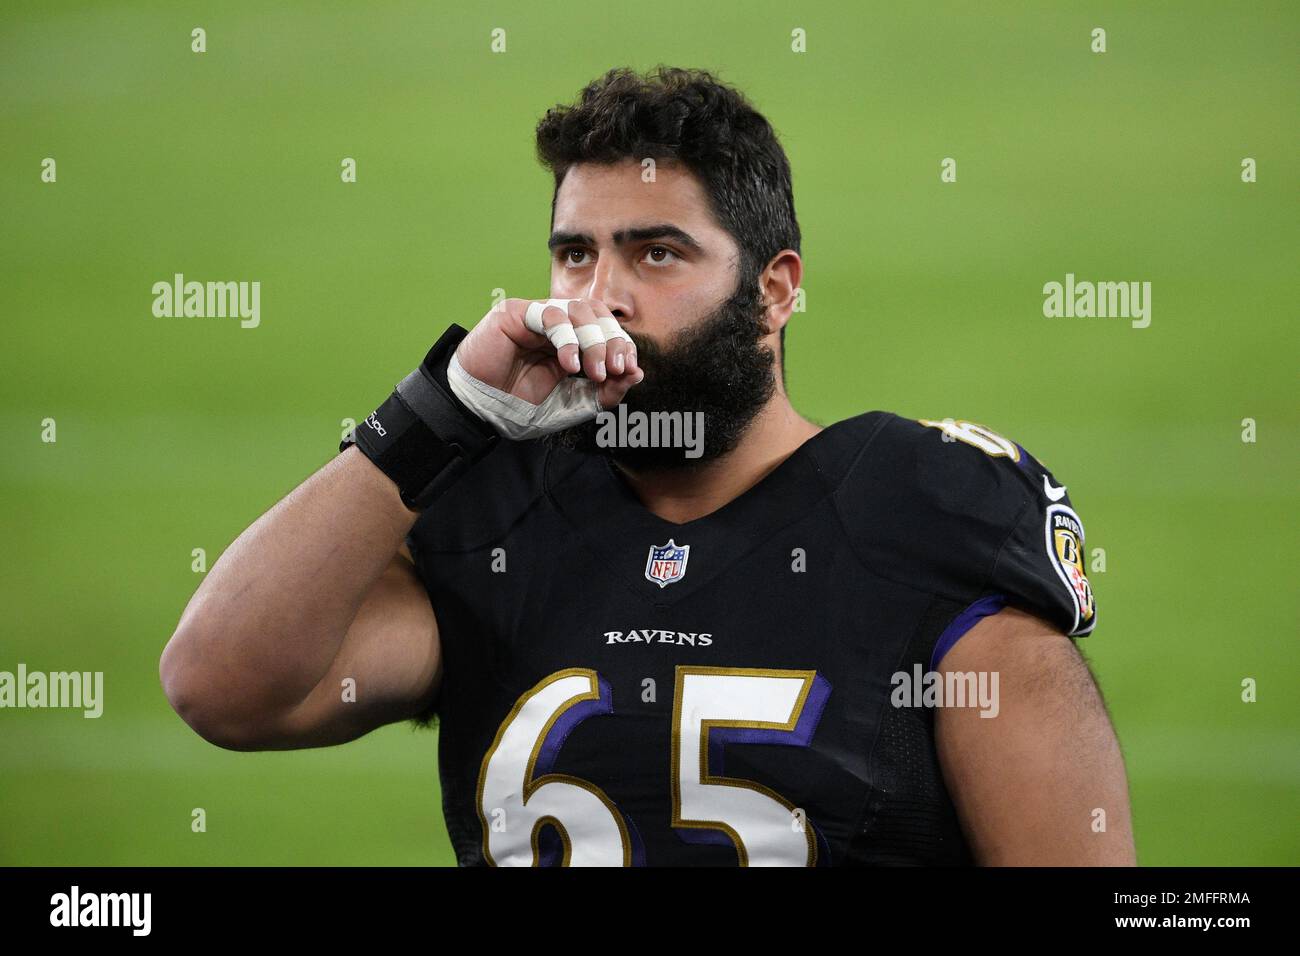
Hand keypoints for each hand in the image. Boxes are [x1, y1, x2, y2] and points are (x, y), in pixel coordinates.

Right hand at [454, 298, 643, 410]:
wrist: (480, 412)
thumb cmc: (520, 408)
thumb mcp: (572, 406)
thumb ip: (604, 393)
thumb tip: (638, 373)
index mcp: (572, 342)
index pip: (607, 330)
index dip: (622, 345)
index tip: (628, 370)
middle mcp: (557, 325)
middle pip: (599, 315)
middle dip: (612, 342)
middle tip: (616, 370)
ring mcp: (537, 316)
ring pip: (580, 310)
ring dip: (594, 341)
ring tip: (594, 372)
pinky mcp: (516, 313)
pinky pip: (551, 315)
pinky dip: (568, 338)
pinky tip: (569, 365)